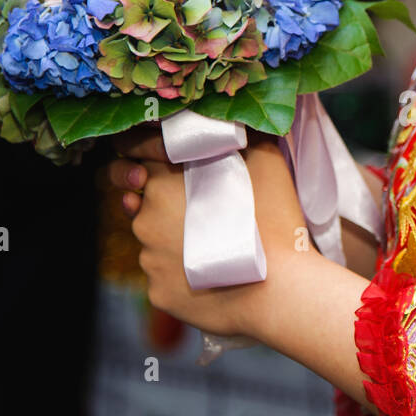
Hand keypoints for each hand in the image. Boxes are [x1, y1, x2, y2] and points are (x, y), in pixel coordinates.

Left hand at [108, 127, 315, 339]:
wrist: (280, 292)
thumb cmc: (275, 222)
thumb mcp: (267, 162)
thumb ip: (243, 136)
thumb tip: (237, 122)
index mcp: (164, 180)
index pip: (135, 152)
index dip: (147, 154)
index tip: (159, 161)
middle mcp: (146, 218)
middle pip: (144, 200)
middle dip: (165, 201)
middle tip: (200, 209)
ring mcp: (149, 260)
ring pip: (155, 242)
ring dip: (175, 240)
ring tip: (215, 247)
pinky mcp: (158, 293)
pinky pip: (165, 279)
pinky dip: (182, 276)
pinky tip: (212, 277)